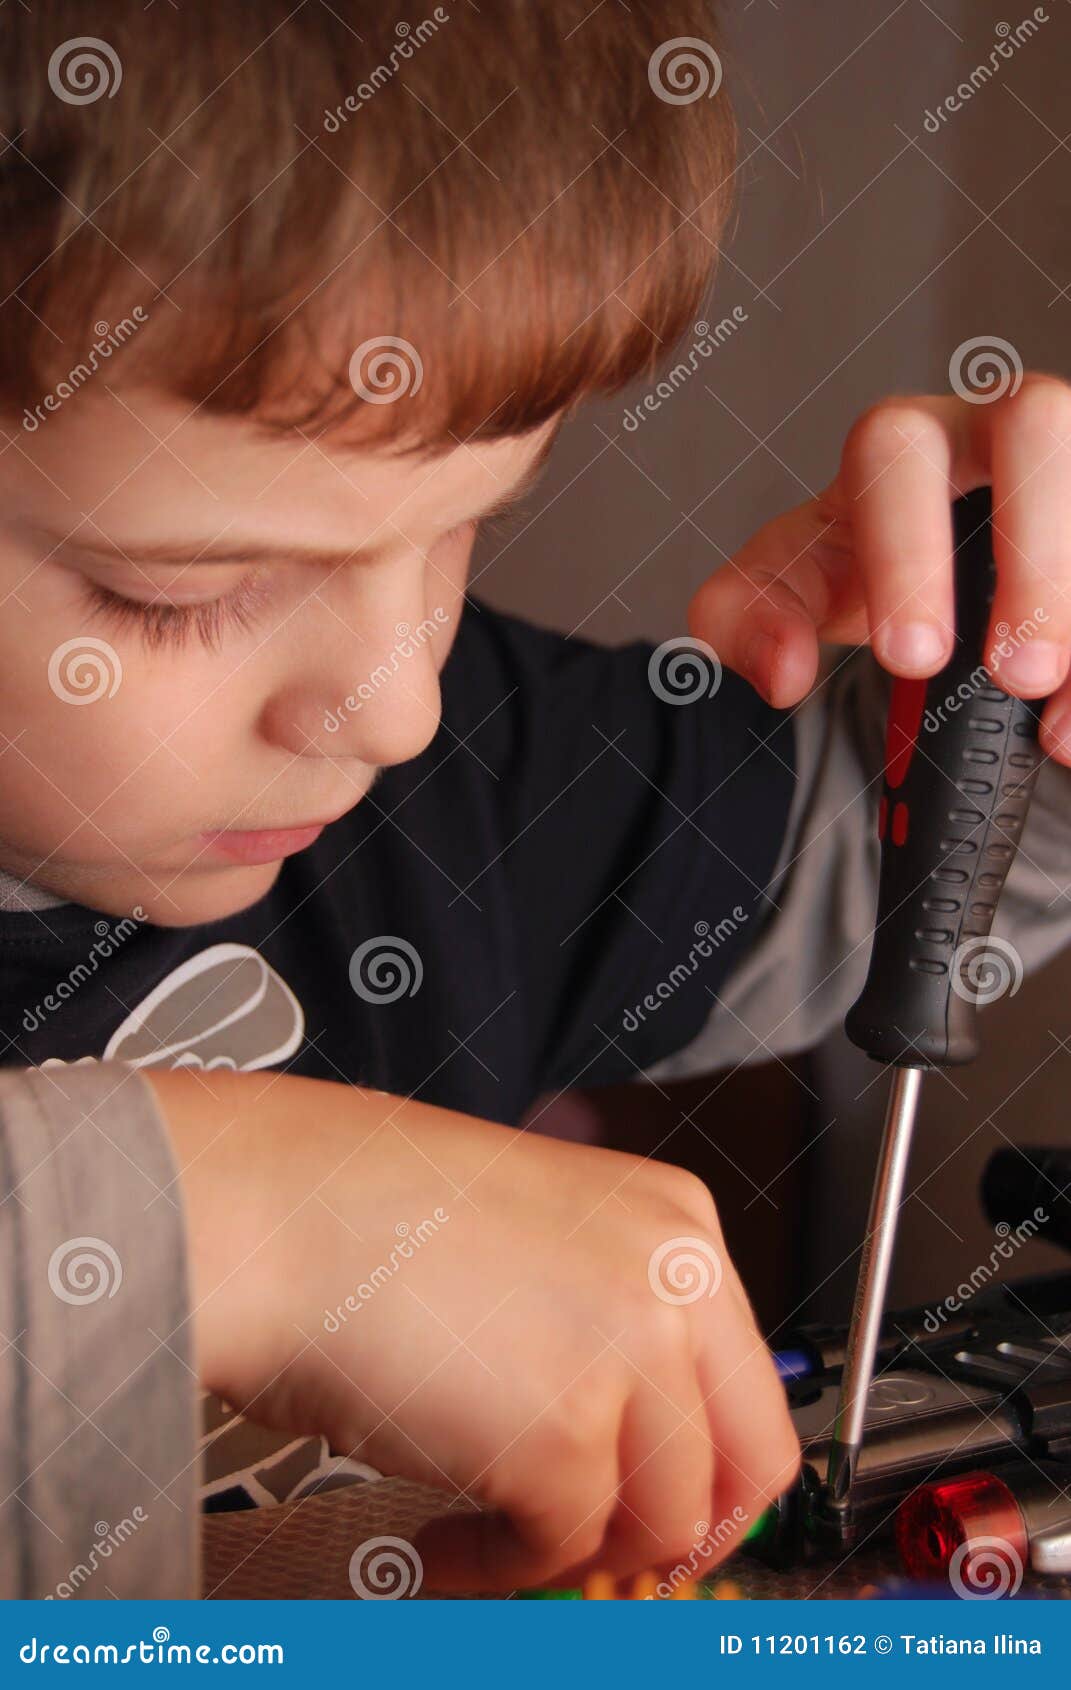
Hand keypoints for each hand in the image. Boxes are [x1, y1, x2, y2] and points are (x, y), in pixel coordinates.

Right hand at [147, 1067, 798, 1592]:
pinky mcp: (562, 1438)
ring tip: (487, 1532)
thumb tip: (633, 1438)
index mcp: (676, 1223)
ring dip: (572, 1554)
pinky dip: (496, 1565)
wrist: (280, 1209)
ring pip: (659, 1525)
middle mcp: (677, 1281)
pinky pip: (556, 1551)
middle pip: (746, 1469)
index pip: (751, 1387)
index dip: (705, 1471)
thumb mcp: (538, 1239)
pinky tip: (441, 1534)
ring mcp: (630, 1358)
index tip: (661, 1508)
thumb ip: (606, 1319)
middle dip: (678, 1535)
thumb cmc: (366, 1209)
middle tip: (606, 1556)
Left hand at [690, 374, 1070, 763]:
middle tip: (1016, 673)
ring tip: (1058, 709)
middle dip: (1034, 551)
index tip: (911, 656)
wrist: (937, 566)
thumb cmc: (869, 562)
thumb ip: (751, 619)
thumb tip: (781, 672)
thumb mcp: (796, 585)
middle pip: (1036, 422)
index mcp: (904, 442)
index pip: (896, 450)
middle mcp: (999, 426)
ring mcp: (1068, 462)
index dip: (907, 549)